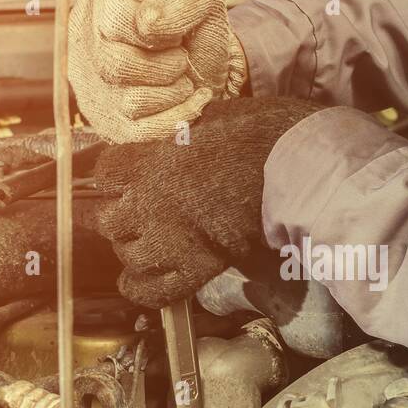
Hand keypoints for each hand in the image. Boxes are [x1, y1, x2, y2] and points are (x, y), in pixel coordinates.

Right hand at [68, 0, 247, 144]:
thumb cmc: (195, 23)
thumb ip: (180, 0)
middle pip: (115, 65)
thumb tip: (146, 24)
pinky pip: (141, 132)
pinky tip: (193, 101)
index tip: (175, 34)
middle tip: (181, 59)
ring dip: (174, 92)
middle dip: (166, 66)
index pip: (115, 21)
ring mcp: (90, 86)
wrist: (204, 61)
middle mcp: (81, 41)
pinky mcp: (107, 123)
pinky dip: (178, 118)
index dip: (157, 33)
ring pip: (130, 101)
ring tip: (182, 78)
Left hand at [93, 97, 322, 307]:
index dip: (114, 175)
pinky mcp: (199, 267)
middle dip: (118, 215)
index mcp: (152, 162)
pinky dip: (142, 288)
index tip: (124, 176)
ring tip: (149, 242)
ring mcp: (172, 240)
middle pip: (108, 219)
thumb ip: (181, 133)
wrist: (301, 169)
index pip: (105, 173)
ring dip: (134, 249)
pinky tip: (138, 280)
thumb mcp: (211, 117)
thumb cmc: (263, 134)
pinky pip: (154, 290)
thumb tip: (176, 135)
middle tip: (137, 211)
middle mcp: (152, 204)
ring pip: (127, 255)